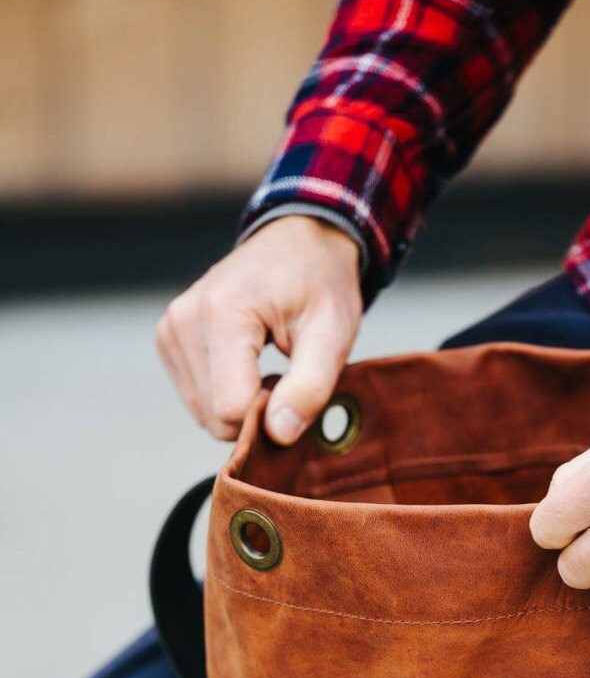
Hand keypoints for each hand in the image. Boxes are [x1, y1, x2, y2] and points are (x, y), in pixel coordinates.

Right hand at [155, 217, 362, 442]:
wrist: (298, 243)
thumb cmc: (320, 284)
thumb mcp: (333, 333)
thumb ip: (310, 387)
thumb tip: (279, 434)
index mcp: (222, 314)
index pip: (231, 409)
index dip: (271, 416)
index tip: (296, 389)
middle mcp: (183, 321)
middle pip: (214, 417)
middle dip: (256, 414)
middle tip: (287, 378)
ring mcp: (169, 330)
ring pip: (203, 414)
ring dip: (242, 406)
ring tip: (269, 368)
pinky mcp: (167, 340)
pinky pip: (196, 399)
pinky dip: (226, 395)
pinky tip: (248, 366)